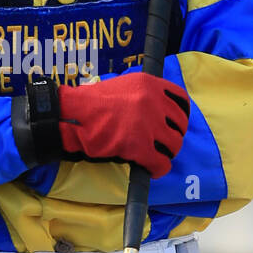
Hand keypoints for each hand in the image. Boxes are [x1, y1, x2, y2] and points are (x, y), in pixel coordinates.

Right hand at [57, 74, 189, 179]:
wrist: (72, 112)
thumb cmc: (92, 102)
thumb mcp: (124, 86)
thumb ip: (143, 94)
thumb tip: (158, 107)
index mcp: (149, 84)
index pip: (181, 99)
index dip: (180, 115)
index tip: (175, 123)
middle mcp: (153, 101)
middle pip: (180, 124)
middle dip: (173, 135)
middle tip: (163, 142)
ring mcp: (148, 124)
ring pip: (174, 144)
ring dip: (166, 152)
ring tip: (156, 155)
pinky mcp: (139, 146)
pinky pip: (161, 162)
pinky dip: (158, 168)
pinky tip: (151, 169)